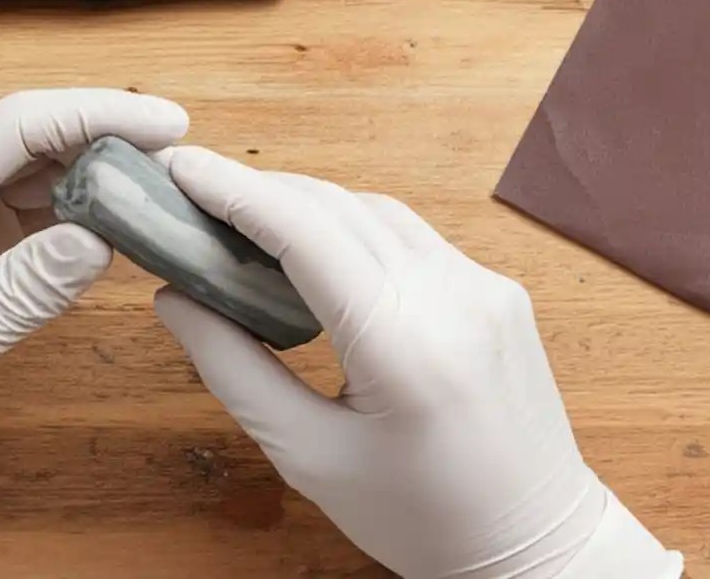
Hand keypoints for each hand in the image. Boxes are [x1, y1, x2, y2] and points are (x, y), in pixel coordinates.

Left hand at [0, 89, 188, 577]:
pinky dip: (69, 227)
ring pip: (30, 182)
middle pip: (26, 144)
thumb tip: (100, 240)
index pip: (14, 127)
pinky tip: (111, 233)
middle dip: (102, 144)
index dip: (95, 114)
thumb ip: (20, 288)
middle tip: (176, 162)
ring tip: (157, 193)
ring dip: (91, 184)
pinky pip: (22, 226)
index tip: (165, 122)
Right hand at [153, 147, 683, 578]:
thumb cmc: (419, 518)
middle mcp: (454, 297)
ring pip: (375, 211)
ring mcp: (485, 286)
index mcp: (403, 346)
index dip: (234, 191)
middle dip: (258, 191)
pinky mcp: (498, 289)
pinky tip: (313, 249)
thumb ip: (233, 369)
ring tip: (240, 219)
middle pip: (336, 208)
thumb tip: (173, 299)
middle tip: (191, 194)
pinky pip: (410, 235)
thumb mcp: (307, 456)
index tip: (178, 168)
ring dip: (304, 205)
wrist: (536, 544)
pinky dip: (351, 228)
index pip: (304, 232)